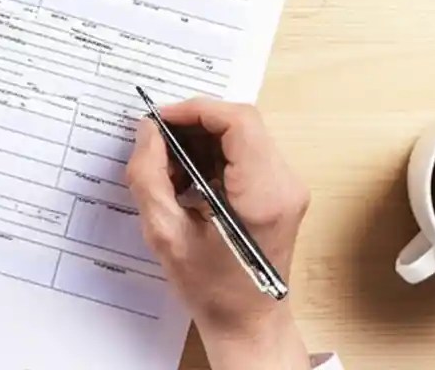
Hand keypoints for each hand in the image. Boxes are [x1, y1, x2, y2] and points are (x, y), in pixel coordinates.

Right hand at [127, 99, 310, 369]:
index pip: (238, 121)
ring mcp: (286, 187)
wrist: (249, 324)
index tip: (158, 121)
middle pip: (240, 123)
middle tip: (157, 146)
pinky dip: (212, 156)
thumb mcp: (166, 235)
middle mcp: (284, 184)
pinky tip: (187, 182)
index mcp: (263, 194)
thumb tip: (147, 132)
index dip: (195, 110)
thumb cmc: (212, 290)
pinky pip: (245, 154)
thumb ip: (150, 177)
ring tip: (169, 171)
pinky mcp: (279, 192)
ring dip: (200, 142)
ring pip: (241, 135)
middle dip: (193, 125)